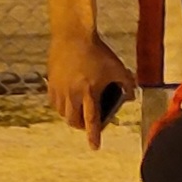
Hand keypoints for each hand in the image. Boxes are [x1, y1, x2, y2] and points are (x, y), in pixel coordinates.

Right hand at [46, 33, 136, 149]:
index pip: (91, 120)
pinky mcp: (50, 82)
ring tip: (80, 110)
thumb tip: (131, 97)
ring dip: (71, 116)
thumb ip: (127, 84)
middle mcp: (71, 93)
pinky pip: (54, 102)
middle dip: (81, 126)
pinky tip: (69, 100)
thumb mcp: (118, 68)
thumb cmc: (98, 51)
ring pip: (62, 113)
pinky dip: (61, 106)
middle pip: (73, 121)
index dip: (93, 135)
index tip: (94, 147)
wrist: (73, 35)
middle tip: (88, 123)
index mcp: (89, 92)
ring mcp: (58, 88)